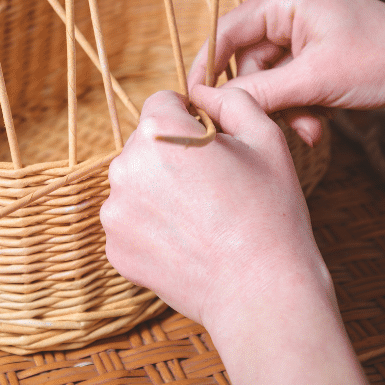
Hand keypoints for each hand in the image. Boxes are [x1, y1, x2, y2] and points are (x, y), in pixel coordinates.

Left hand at [102, 87, 321, 325]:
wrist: (261, 292)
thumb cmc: (269, 213)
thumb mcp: (265, 138)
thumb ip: (231, 100)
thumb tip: (204, 93)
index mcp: (158, 132)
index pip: (163, 102)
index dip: (190, 117)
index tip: (211, 143)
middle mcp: (125, 167)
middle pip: (145, 143)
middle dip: (172, 153)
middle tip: (212, 184)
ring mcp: (115, 211)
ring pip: (136, 183)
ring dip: (159, 190)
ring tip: (201, 216)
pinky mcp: (115, 249)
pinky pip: (131, 222)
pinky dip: (152, 226)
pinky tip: (186, 241)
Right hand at [188, 0, 384, 143]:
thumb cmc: (382, 62)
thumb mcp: (314, 82)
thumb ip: (258, 93)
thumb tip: (209, 102)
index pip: (226, 30)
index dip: (206, 67)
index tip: (193, 99)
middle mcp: (290, 1)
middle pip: (248, 57)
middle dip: (264, 98)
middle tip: (275, 126)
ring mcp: (302, 21)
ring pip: (268, 73)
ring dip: (285, 106)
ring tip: (310, 128)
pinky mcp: (312, 41)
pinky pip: (287, 75)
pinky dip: (298, 101)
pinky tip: (317, 121)